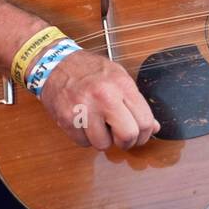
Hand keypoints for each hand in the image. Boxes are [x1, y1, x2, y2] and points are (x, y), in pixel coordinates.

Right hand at [38, 49, 159, 150]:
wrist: (56, 64)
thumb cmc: (90, 71)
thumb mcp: (119, 78)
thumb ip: (137, 103)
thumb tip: (153, 127)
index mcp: (122, 85)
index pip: (145, 121)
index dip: (145, 134)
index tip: (139, 135)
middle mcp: (104, 97)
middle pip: (127, 135)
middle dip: (127, 142)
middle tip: (121, 137)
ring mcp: (84, 109)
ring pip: (103, 145)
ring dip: (103, 140)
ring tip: (99, 125)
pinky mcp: (66, 120)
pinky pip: (83, 144)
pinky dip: (85, 138)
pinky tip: (85, 123)